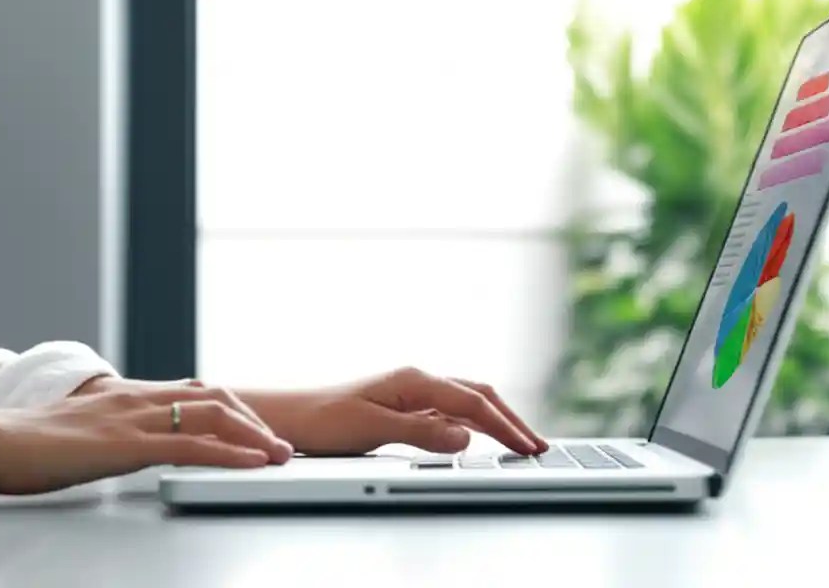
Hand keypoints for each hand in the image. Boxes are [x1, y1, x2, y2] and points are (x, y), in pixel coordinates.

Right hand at [0, 384, 293, 494]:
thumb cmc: (23, 443)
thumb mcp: (74, 433)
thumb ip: (101, 433)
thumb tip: (112, 447)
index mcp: (125, 395)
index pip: (192, 391)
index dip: (229, 408)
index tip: (253, 428)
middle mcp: (136, 398)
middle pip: (213, 396)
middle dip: (252, 420)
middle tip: (278, 444)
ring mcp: (134, 419)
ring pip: (212, 415)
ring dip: (253, 435)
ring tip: (280, 455)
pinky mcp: (128, 444)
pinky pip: (191, 445)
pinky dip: (229, 453)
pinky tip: (251, 463)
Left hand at [240, 367, 548, 456]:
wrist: (290, 416)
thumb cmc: (323, 419)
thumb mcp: (372, 429)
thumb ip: (422, 433)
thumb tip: (466, 437)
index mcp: (413, 380)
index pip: (473, 401)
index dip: (506, 426)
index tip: (530, 448)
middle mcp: (417, 381)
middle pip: (479, 394)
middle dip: (511, 419)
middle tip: (538, 447)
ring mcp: (411, 392)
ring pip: (467, 400)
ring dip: (497, 419)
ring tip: (521, 442)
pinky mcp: (404, 405)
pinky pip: (450, 411)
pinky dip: (476, 422)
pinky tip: (483, 436)